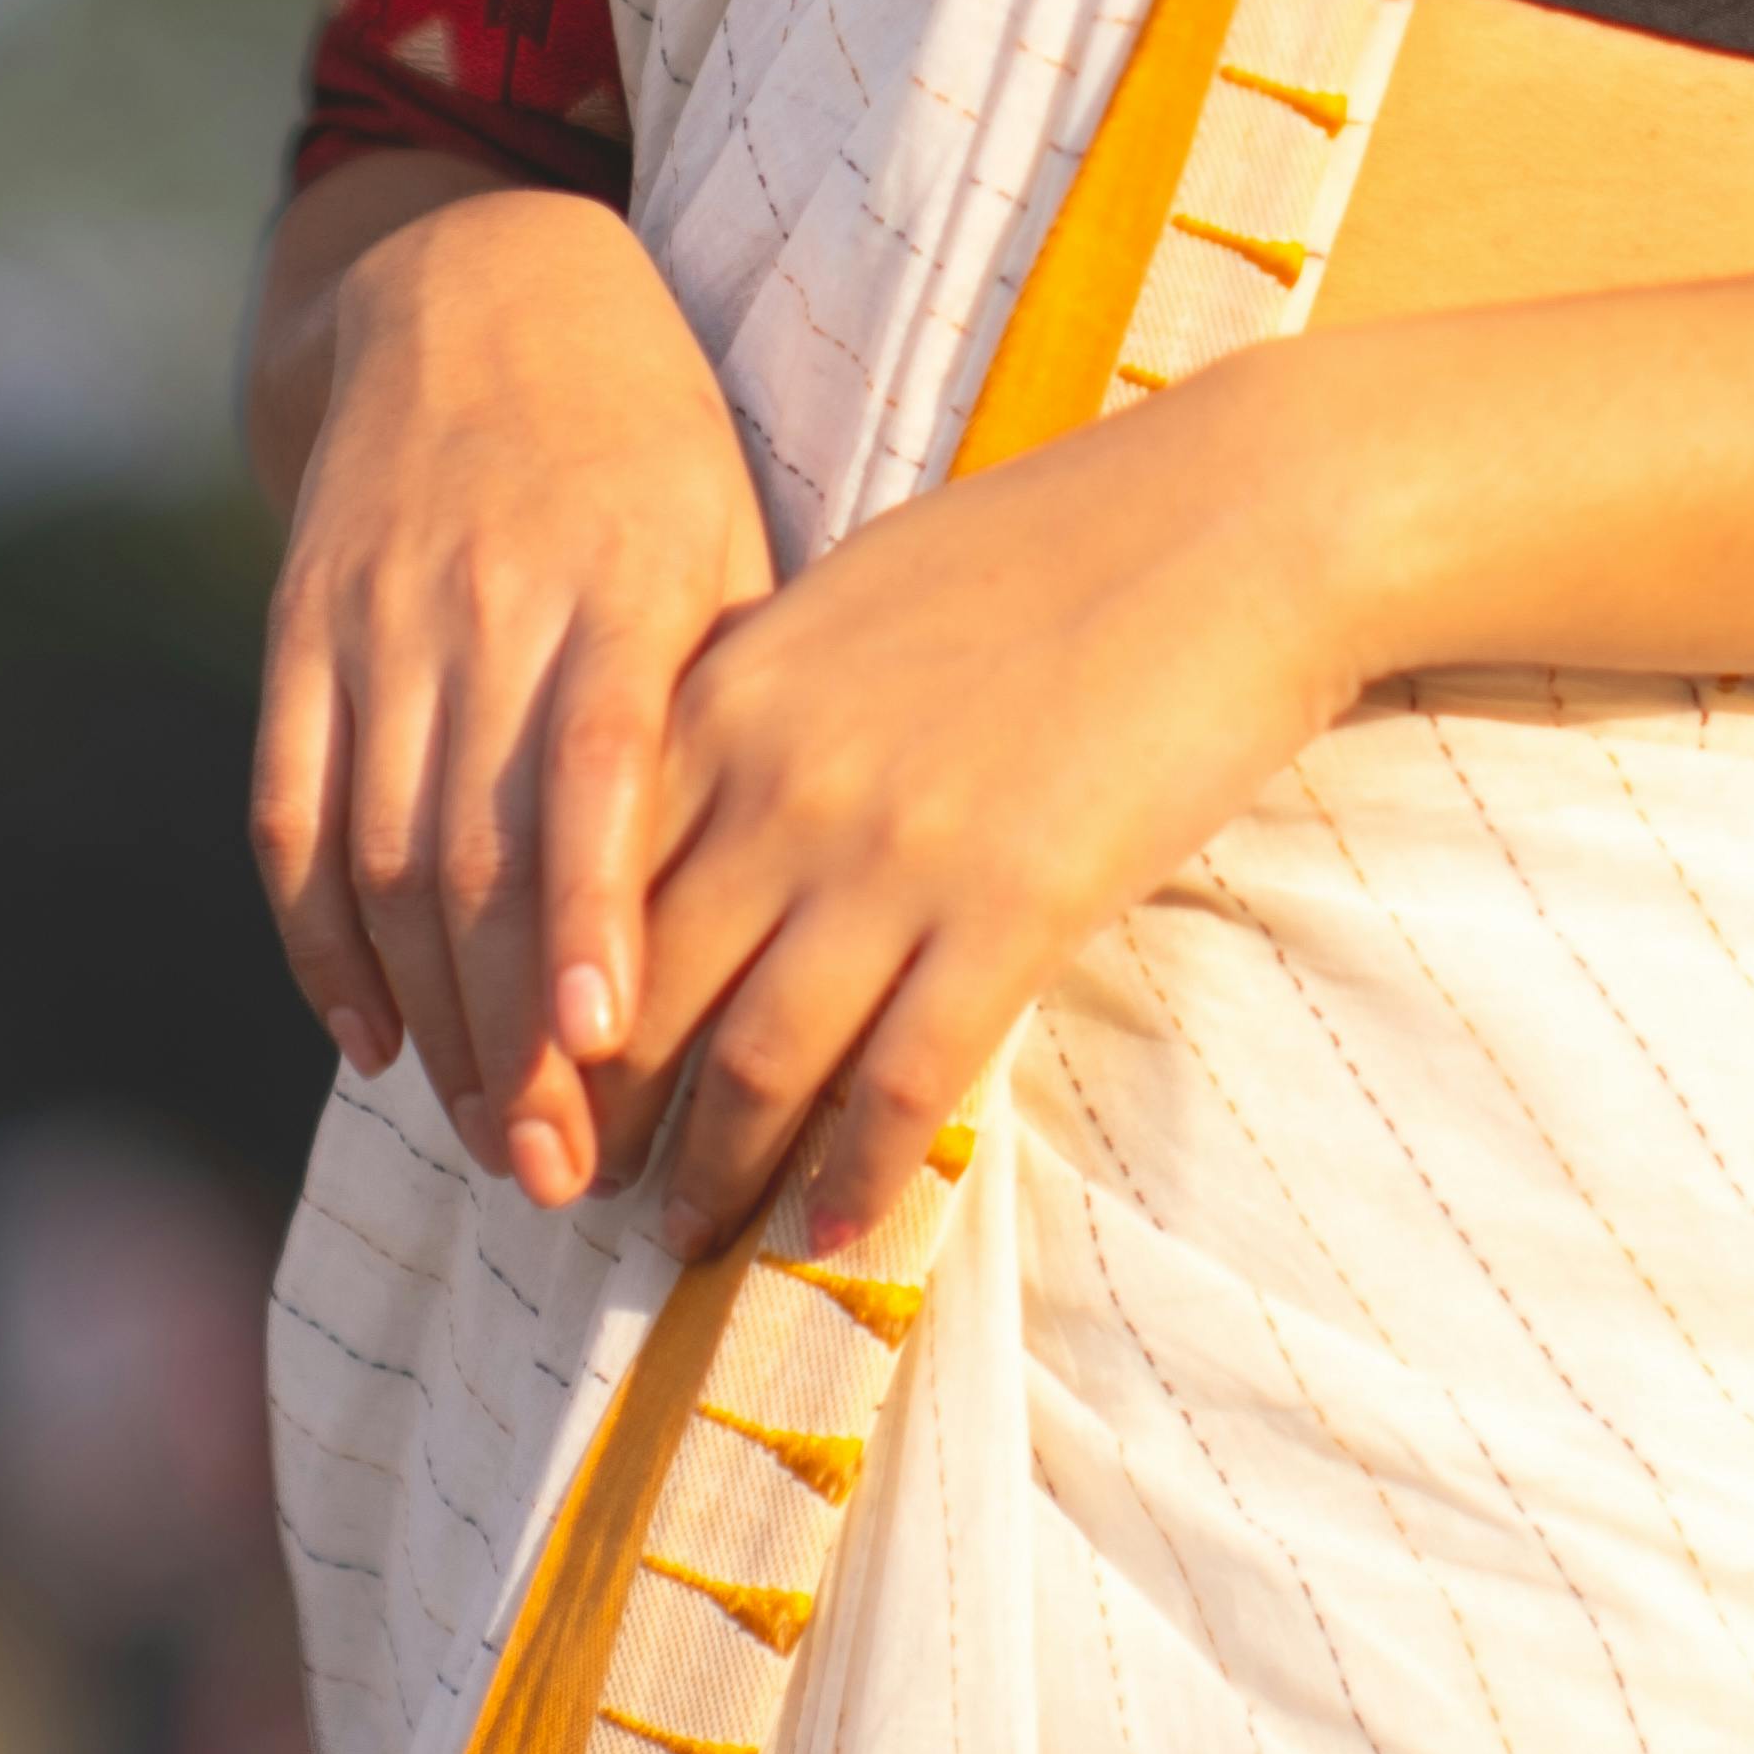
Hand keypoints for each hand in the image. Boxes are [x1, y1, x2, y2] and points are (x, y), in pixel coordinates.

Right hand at [248, 179, 775, 1193]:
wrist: (473, 289)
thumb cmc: (650, 441)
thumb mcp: (726, 531)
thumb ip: (741, 693)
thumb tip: (796, 889)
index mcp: (615, 579)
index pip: (595, 770)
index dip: (591, 913)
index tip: (608, 1046)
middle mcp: (483, 606)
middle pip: (475, 849)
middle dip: (509, 1028)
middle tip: (557, 1171)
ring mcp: (375, 622)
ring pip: (379, 853)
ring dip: (426, 1015)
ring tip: (483, 1136)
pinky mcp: (298, 635)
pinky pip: (289, 812)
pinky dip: (317, 939)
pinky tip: (365, 1040)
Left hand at [568, 353, 1369, 1259]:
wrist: (1230, 522)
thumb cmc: (1047, 545)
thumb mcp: (845, 597)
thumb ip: (746, 705)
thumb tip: (676, 818)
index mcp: (725, 698)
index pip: (576, 892)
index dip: (533, 1013)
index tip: (522, 1084)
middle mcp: (782, 787)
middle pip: (639, 1000)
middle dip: (597, 1121)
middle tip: (578, 1190)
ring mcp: (897, 857)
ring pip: (757, 1065)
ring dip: (711, 1172)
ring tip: (686, 1231)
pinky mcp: (1016, 912)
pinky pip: (906, 1082)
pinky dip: (857, 1172)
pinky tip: (832, 1224)